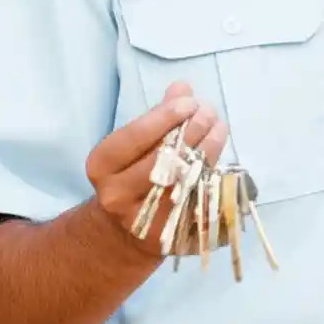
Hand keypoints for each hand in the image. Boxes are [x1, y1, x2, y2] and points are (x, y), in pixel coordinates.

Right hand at [84, 81, 229, 254]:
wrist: (124, 231)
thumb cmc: (132, 174)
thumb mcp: (134, 145)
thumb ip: (157, 117)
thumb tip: (182, 88)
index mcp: (102, 167)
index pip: (133, 138)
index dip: (163, 118)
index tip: (189, 102)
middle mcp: (117, 194)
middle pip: (161, 159)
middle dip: (191, 130)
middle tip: (210, 112)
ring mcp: (143, 218)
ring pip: (182, 179)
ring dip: (207, 149)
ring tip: (219, 128)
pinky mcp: (169, 235)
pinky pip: (197, 202)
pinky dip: (212, 177)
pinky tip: (222, 159)